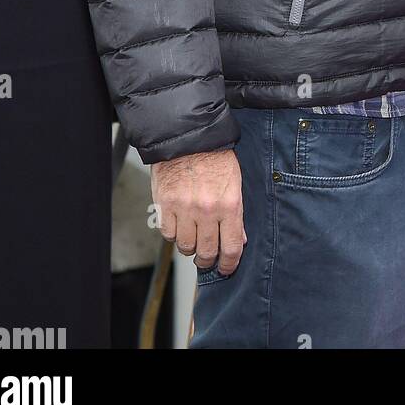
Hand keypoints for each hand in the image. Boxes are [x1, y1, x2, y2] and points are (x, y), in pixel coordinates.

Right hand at [151, 148, 245, 275]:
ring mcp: (184, 209)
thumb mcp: (235, 182)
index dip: (229, 265)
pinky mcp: (165, 205)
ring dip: (190, 246)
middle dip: (208, 260)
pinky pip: (168, 234)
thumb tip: (239, 239)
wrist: (189, 136)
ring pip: (185, 246)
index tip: (226, 268)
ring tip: (193, 236)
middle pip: (207, 252)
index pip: (231, 248)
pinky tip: (179, 224)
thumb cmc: (215, 156)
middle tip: (207, 258)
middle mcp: (207, 210)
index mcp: (229, 205)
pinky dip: (173, 234)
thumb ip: (237, 214)